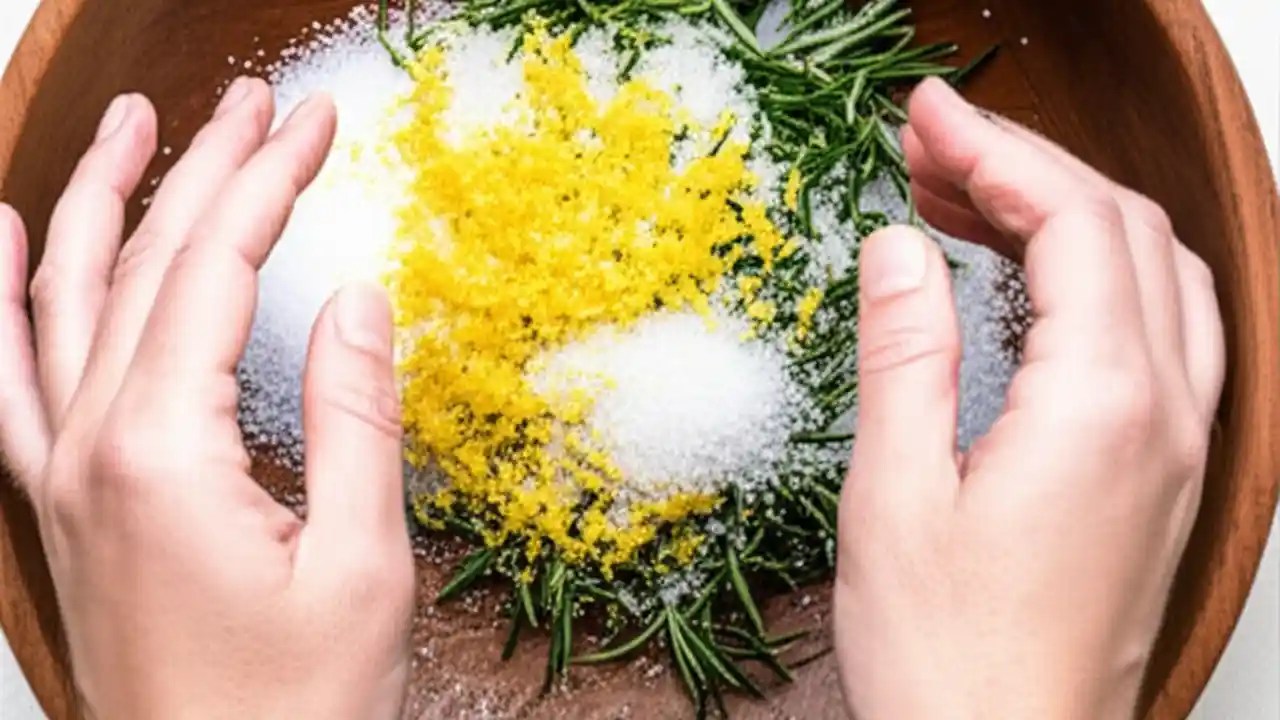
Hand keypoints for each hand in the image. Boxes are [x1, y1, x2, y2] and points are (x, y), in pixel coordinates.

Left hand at [0, 78, 413, 717]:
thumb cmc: (294, 709)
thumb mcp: (361, 567)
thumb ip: (353, 420)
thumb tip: (356, 298)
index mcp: (161, 456)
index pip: (212, 272)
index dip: (268, 182)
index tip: (317, 122)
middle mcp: (88, 452)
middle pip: (139, 267)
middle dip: (204, 169)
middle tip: (259, 102)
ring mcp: (59, 480)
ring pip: (58, 304)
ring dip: (96, 202)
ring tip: (133, 127)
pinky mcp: (61, 508)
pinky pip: (6, 384)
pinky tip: (2, 246)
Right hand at [833, 78, 1224, 718]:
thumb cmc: (947, 659)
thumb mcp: (897, 494)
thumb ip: (906, 353)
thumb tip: (897, 247)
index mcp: (1103, 408)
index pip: (1070, 221)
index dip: (992, 150)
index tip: (921, 116)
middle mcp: (1170, 416)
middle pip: (1125, 229)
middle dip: (1025, 167)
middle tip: (927, 149)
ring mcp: (1182, 448)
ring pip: (1158, 274)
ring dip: (1068, 215)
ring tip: (964, 203)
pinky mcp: (1167, 477)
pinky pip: (1165, 332)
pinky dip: (1099, 276)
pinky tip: (1031, 283)